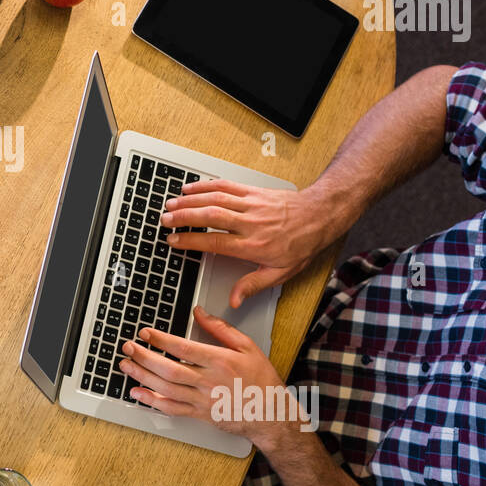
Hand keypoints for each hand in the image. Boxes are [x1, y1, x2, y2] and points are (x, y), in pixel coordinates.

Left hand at [116, 308, 303, 451]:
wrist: (271, 415)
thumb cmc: (261, 380)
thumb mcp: (247, 347)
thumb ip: (221, 328)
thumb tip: (199, 312)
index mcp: (220, 362)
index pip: (184, 349)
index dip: (161, 340)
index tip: (145, 333)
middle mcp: (209, 381)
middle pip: (169, 369)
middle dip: (144, 357)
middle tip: (128, 347)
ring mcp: (203, 400)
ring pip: (166, 388)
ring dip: (142, 377)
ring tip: (126, 365)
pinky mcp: (200, 414)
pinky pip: (171, 408)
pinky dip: (152, 402)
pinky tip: (137, 393)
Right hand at [159, 180, 349, 306]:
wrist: (320, 215)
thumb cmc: (301, 244)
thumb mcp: (281, 272)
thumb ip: (253, 284)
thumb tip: (233, 300)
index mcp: (254, 245)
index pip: (216, 242)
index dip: (192, 241)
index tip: (174, 241)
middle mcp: (250, 223)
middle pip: (211, 217)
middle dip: (185, 217)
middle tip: (165, 220)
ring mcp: (251, 204)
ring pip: (215, 199)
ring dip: (190, 200)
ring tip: (171, 204)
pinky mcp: (252, 192)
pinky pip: (226, 186)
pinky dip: (206, 185)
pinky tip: (190, 188)